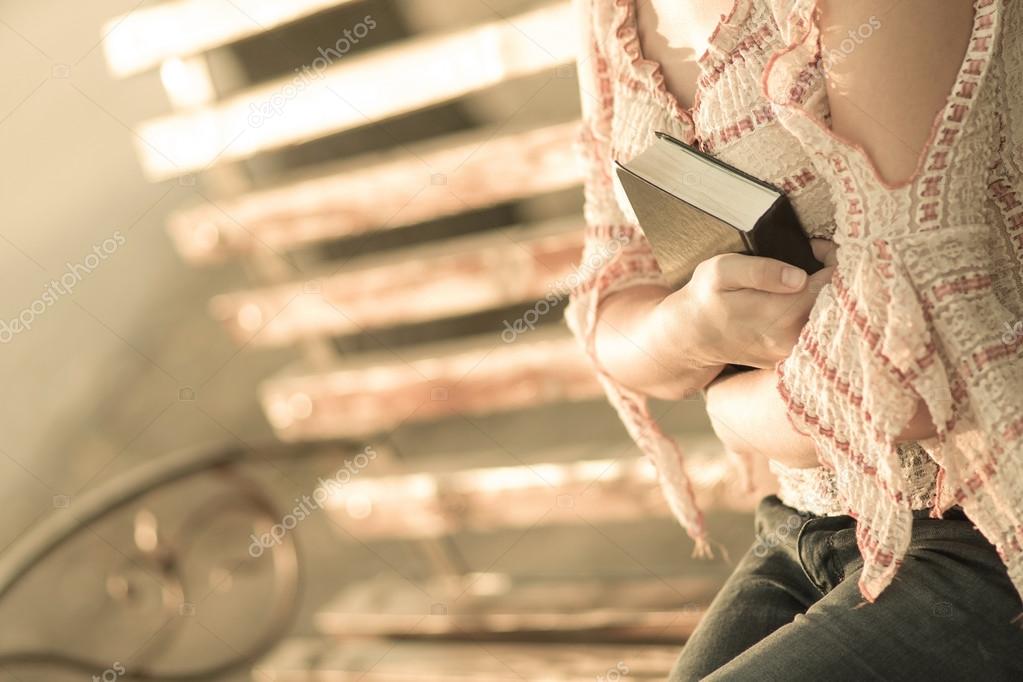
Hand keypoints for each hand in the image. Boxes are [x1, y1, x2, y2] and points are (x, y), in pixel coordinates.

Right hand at [658, 240, 836, 369]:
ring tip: (806, 278)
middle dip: (833, 275)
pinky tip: (798, 300)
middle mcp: (793, 337)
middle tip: (814, 258)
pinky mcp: (790, 358)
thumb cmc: (706, 297)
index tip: (816, 247)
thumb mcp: (722, 271)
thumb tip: (799, 278)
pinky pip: (817, 331)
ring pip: (831, 317)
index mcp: (783, 312)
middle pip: (839, 301)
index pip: (834, 281)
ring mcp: (792, 352)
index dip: (833, 258)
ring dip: (827, 294)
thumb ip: (761, 270)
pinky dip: (817, 312)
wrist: (690, 337)